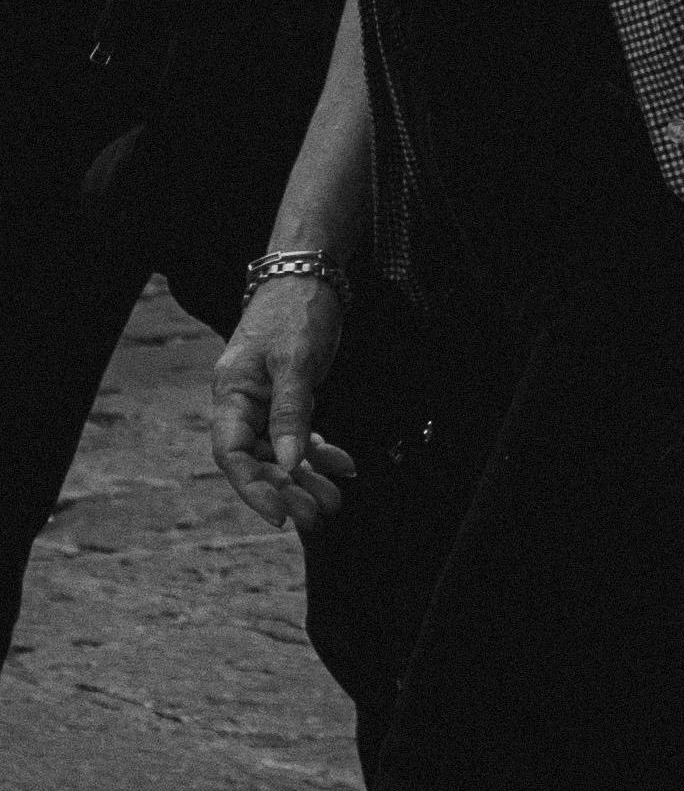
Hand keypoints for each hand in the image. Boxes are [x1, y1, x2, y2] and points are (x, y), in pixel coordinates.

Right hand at [211, 273, 354, 537]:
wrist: (309, 273)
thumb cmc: (296, 310)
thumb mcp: (295, 360)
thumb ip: (290, 411)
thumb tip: (286, 464)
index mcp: (231, 395)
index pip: (231, 455)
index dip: (253, 489)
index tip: (280, 516)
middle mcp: (242, 403)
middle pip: (256, 461)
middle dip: (285, 490)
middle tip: (317, 514)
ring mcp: (264, 401)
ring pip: (278, 453)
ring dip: (305, 478)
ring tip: (334, 501)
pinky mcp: (288, 396)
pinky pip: (298, 435)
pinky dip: (320, 452)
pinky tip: (345, 466)